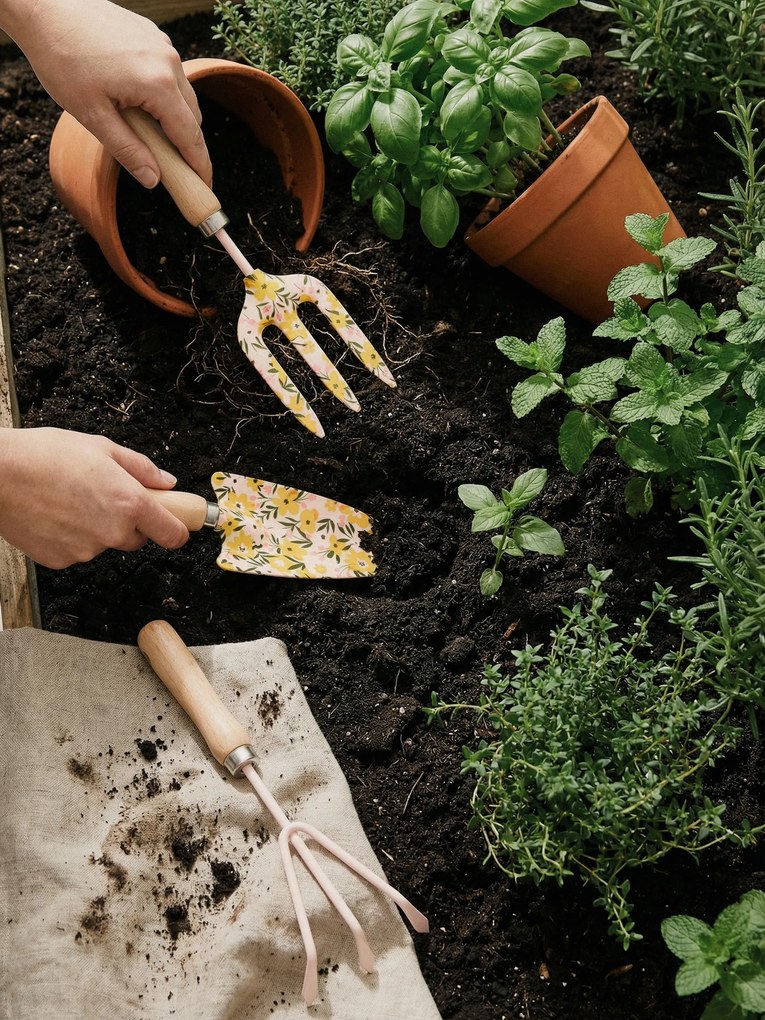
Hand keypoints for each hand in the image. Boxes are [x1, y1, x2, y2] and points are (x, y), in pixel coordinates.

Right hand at [0, 428, 189, 567]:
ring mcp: (86, 550)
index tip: (177, 525)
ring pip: (104, 543)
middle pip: (136, 539)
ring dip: (96, 527)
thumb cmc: (43, 456)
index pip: (172, 534)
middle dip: (128, 522)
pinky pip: (77, 550)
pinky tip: (54, 514)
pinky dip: (70, 536)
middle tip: (103, 496)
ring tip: (69, 499)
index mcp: (129, 503)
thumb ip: (141, 468)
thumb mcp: (102, 447)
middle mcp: (112, 532)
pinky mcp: (61, 560)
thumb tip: (166, 482)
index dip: (177, 529)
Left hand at [1, 0, 211, 186]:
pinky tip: (136, 98)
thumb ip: (128, 151)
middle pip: (192, 116)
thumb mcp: (92, 116)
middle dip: (186, 143)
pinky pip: (169, 72)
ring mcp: (162, 44)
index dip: (199, 165)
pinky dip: (163, 92)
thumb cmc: (62, 58)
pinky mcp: (153, 35)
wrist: (43, 9)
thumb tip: (153, 180)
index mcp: (158, 84)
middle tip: (172, 166)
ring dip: (173, 116)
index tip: (205, 186)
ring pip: (183, 94)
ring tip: (147, 130)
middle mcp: (168, 61)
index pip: (190, 136)